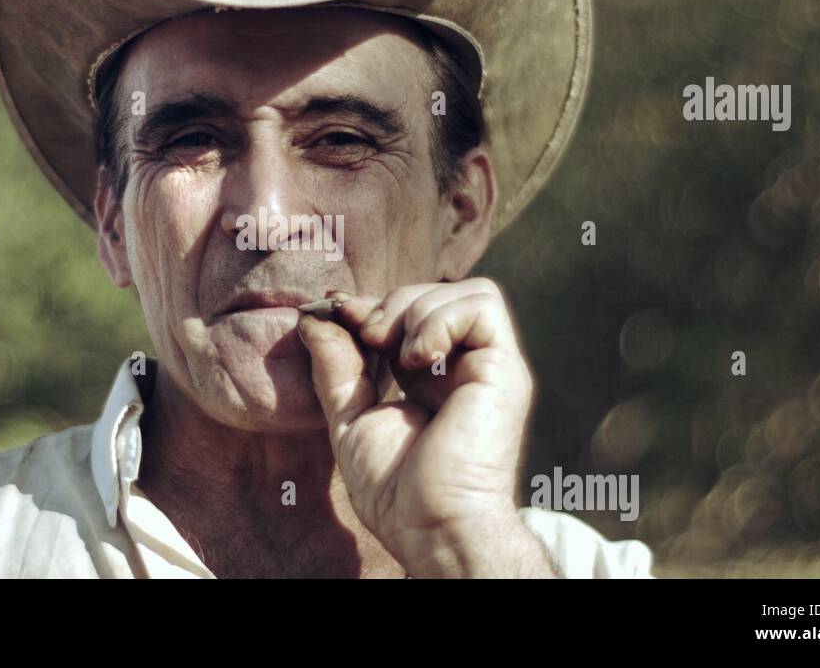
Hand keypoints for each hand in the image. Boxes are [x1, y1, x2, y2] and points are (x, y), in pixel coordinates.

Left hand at [296, 279, 556, 577]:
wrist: (432, 526)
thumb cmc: (397, 491)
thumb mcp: (351, 418)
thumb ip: (337, 367)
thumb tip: (313, 319)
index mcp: (435, 378)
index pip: (411, 313)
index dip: (372, 304)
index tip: (335, 309)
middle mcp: (467, 367)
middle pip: (438, 292)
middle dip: (393, 302)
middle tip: (369, 339)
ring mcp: (490, 366)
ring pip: (466, 291)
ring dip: (417, 310)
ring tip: (397, 356)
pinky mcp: (506, 369)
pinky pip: (483, 306)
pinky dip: (441, 320)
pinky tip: (419, 361)